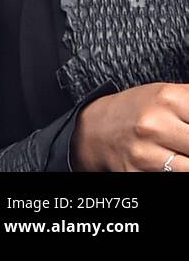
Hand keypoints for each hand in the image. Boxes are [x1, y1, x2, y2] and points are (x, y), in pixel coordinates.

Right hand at [71, 82, 188, 170]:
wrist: (96, 128)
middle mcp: (154, 125)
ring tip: (187, 153)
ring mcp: (145, 153)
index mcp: (168, 99)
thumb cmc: (139, 110)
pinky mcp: (137, 175)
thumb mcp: (170, 95)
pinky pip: (172, 178)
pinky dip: (179, 170)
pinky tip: (179, 163)